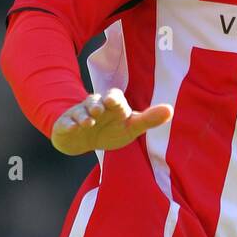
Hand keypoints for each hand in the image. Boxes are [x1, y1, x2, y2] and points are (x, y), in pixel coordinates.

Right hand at [51, 88, 172, 154]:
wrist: (81, 139)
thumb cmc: (110, 130)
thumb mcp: (130, 127)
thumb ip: (149, 119)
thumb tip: (170, 110)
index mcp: (112, 105)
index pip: (114, 96)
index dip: (114, 98)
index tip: (114, 102)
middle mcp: (95, 106)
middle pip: (95, 100)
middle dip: (97, 103)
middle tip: (100, 108)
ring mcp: (79, 115)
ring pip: (81, 111)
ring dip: (84, 116)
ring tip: (88, 122)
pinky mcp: (66, 124)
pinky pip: (66, 123)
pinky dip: (69, 124)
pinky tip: (73, 127)